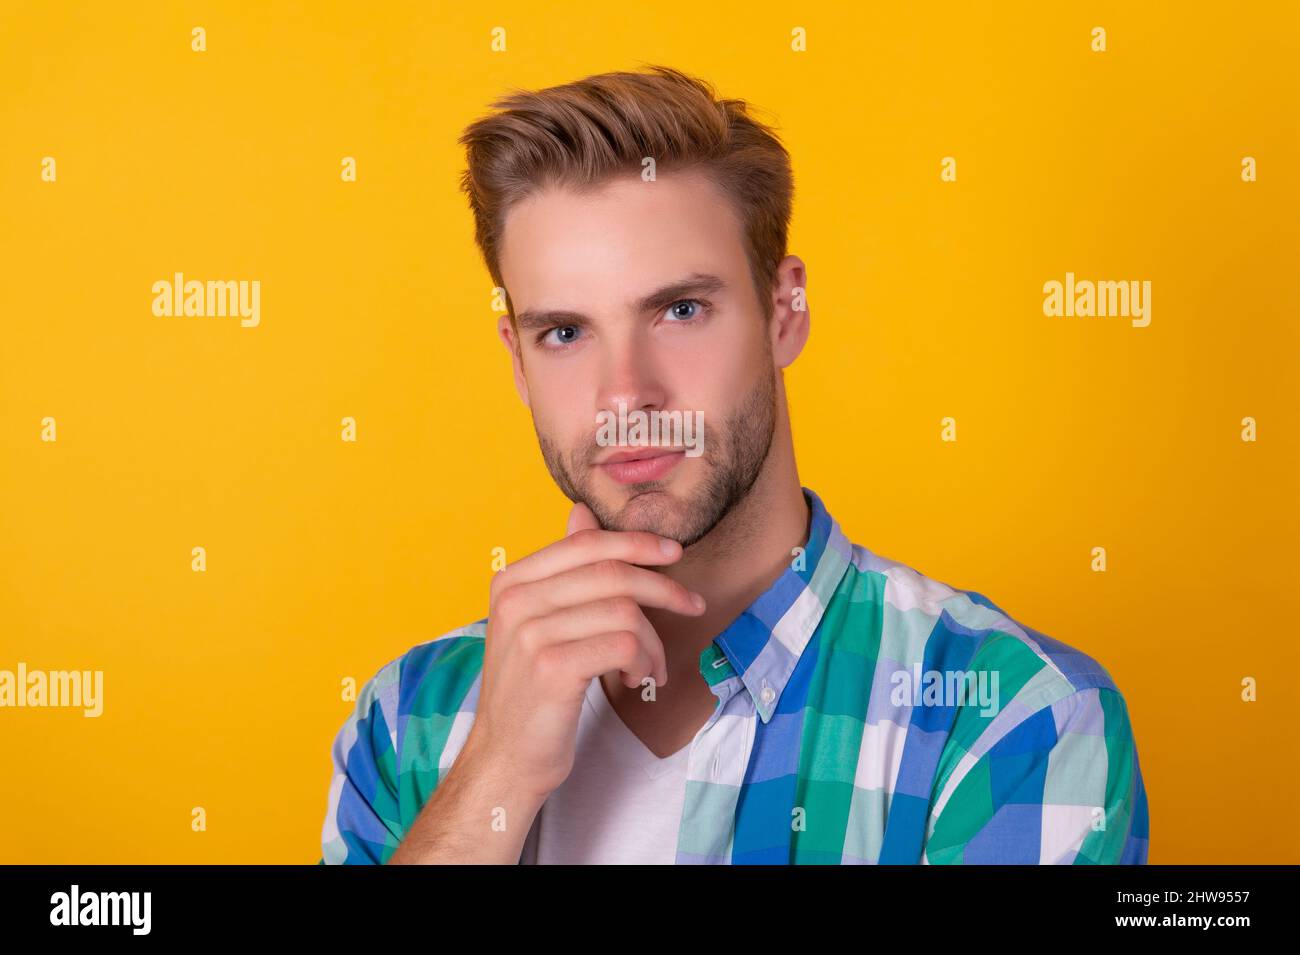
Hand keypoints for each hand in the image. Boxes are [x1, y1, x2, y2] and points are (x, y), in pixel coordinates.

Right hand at [463, 500, 706, 799]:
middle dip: (663, 589)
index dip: (636, 543)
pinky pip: (624, 645)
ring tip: (651, 667)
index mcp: (512, 581)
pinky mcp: (552, 667)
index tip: (674, 553)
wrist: (506, 756)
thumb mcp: (540, 621)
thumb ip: (564, 570)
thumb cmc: (532, 689)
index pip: (586, 544)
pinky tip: (635, 680)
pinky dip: (643, 662)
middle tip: (694, 606)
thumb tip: (581, 512)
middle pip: (612, 574)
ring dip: (653, 642)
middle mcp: (516, 600)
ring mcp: (531, 633)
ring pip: (625, 612)